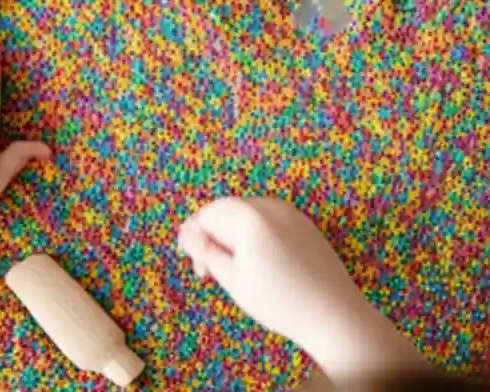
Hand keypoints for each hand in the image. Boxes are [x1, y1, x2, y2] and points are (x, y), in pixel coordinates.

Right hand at [178, 197, 423, 376]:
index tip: (193, 262)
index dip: (193, 237)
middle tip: (208, 270)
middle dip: (213, 234)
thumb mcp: (232, 278)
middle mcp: (270, 206)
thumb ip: (206, 250)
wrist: (334, 315)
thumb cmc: (279, 301)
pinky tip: (258, 262)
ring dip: (233, 234)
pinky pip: (268, 221)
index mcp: (248, 217)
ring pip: (247, 215)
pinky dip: (255, 235)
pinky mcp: (305, 225)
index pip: (206, 214)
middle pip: (227, 210)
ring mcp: (291, 213)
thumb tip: (187, 234)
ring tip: (233, 267)